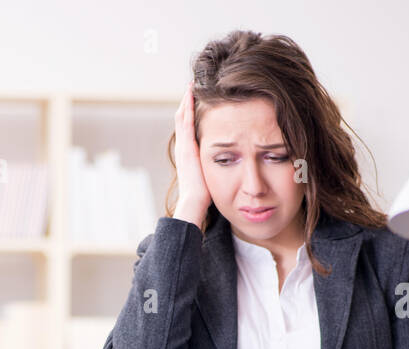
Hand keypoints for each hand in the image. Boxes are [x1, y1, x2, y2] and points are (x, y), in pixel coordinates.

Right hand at [173, 83, 210, 227]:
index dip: (191, 114)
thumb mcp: (210, 175)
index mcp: (188, 154)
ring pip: (182, 117)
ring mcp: (183, 146)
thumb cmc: (204, 195)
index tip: (197, 100)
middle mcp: (183, 147)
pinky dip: (187, 107)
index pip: (188, 128)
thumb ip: (214, 165)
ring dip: (186, 101)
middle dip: (187, 103)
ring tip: (192, 85)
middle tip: (193, 86)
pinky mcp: (186, 146)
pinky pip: (185, 121)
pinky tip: (191, 94)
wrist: (194, 202)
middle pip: (182, 119)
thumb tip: (227, 162)